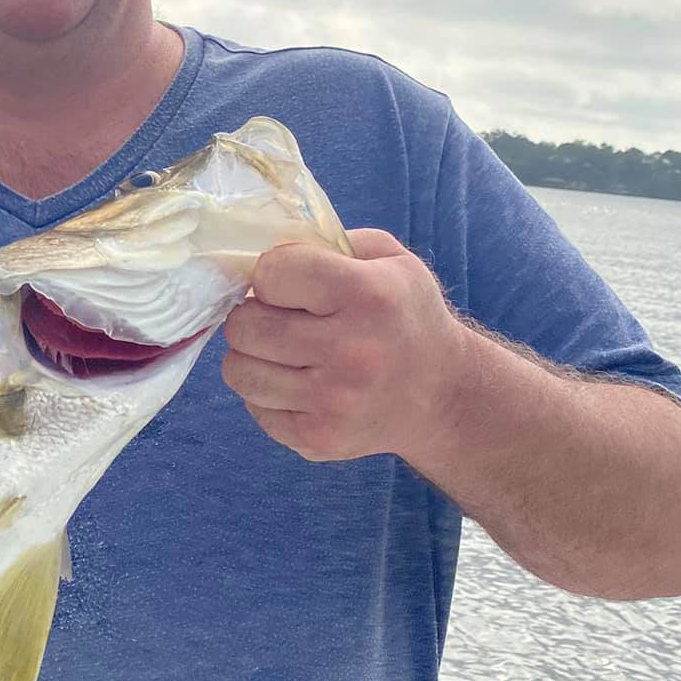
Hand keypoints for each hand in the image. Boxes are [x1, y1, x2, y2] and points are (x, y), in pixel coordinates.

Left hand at [220, 229, 465, 463]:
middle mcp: (350, 351)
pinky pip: (254, 408)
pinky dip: (267, 393)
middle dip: (254, 316)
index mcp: (366, 295)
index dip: (273, 274)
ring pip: (238, 371)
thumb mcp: (389, 259)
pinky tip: (298, 382)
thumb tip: (257, 251)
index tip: (290, 283)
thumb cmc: (406, 315)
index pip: (271, 273)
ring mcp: (332, 401)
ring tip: (284, 351)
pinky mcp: (317, 439)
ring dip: (253, 357)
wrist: (442, 394)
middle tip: (280, 319)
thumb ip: (326, 242)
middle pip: (245, 326)